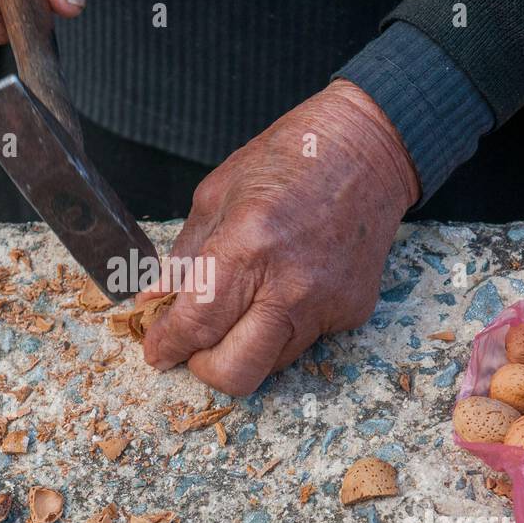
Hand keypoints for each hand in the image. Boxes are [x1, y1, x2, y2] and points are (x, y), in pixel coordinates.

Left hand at [142, 80, 420, 395]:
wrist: (370, 149)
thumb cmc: (290, 160)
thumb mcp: (216, 196)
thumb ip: (184, 259)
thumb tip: (153, 303)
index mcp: (248, 246)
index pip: (197, 325)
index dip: (167, 345)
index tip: (157, 350)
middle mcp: (290, 285)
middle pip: (235, 373)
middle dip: (203, 368)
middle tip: (194, 345)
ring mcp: (326, 304)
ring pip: (269, 364)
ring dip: (242, 348)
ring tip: (241, 306)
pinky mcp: (352, 313)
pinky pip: (303, 342)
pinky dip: (280, 328)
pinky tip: (284, 287)